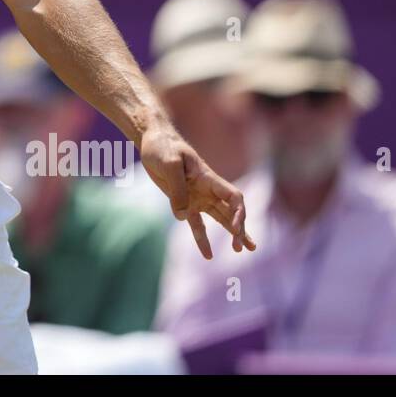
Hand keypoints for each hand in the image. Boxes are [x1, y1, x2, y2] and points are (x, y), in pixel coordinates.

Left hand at [140, 123, 256, 258]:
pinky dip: (202, 239)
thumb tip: (182, 215)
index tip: (236, 227)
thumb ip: (177, 189)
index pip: (233, 197)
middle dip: (239, 229)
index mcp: (209, 178)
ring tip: (241, 250)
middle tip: (243, 247)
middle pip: (231, 211)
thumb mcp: (169, 164)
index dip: (239, 213)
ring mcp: (197, 196)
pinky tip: (208, 255)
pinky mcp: (183, 202)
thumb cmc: (163, 147)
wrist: (152, 141)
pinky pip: (196, 224)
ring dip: (231, 233)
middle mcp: (207, 189)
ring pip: (219, 218)